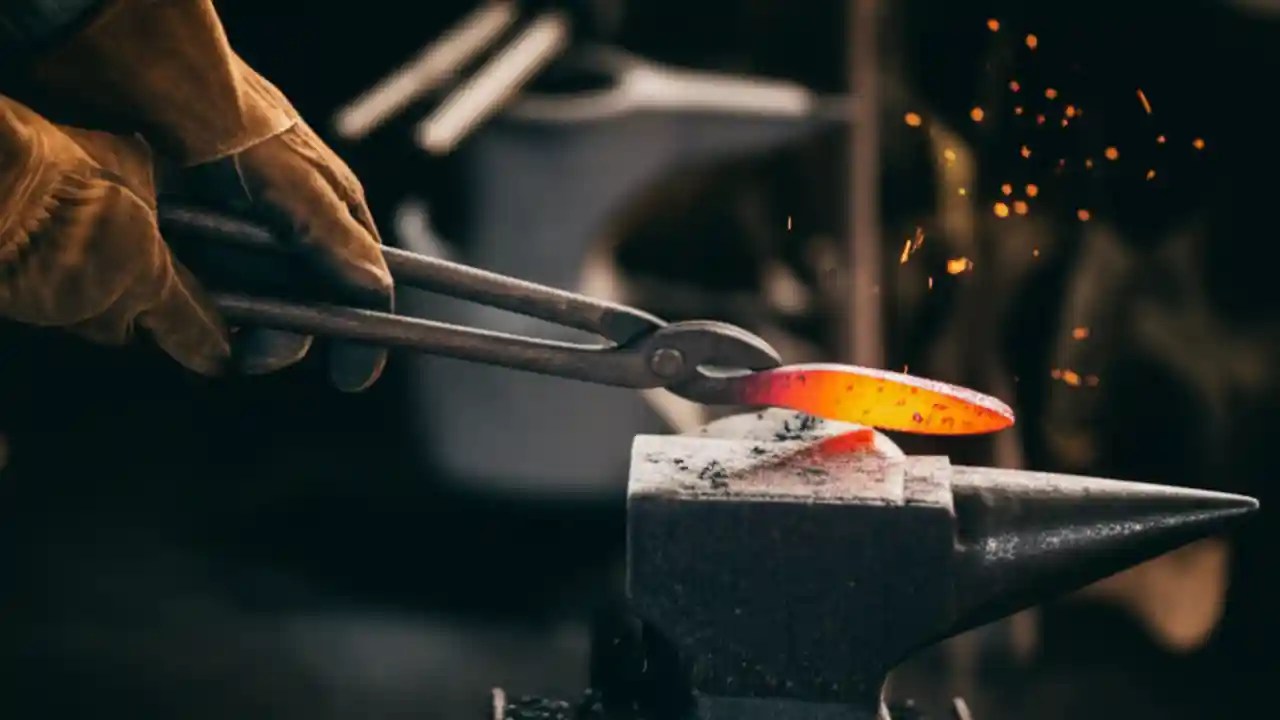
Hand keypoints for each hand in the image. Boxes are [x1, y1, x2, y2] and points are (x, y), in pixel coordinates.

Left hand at [17, 0, 393, 390]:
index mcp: (335, 215)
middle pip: (308, 306)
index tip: (350, 378)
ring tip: (216, 322)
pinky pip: (216, 290)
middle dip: (286, 337)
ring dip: (243, 323)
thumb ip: (334, 240)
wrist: (151, 85)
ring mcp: (250, 237)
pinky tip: (191, 301)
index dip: (363, 334)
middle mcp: (297, 231)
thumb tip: (377, 292)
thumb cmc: (235, 126)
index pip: (365, 287)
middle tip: (254, 353)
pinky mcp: (206, 240)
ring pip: (261, 304)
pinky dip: (206, 303)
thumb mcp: (294, 185)